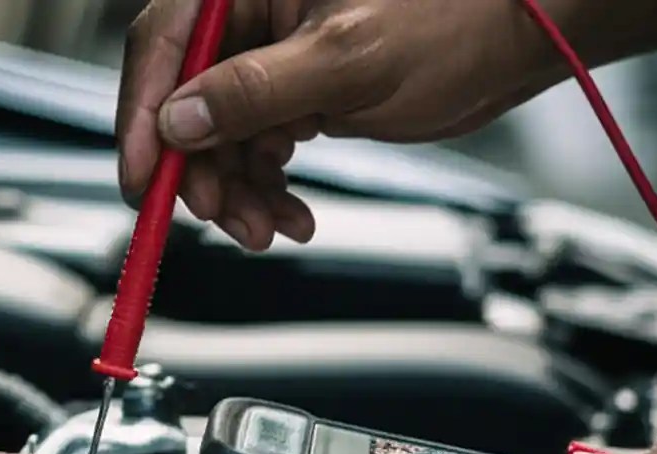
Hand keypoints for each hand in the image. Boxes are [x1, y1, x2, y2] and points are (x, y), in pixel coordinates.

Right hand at [116, 0, 560, 250]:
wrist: (514, 40)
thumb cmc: (454, 18)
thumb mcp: (349, 59)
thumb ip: (255, 91)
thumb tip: (179, 122)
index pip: (164, 43)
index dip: (143, 116)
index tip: (143, 178)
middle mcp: (250, 17)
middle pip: (185, 100)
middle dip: (201, 170)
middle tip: (224, 218)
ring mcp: (271, 57)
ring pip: (220, 137)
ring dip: (237, 193)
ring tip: (269, 229)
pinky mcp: (294, 93)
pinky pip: (257, 149)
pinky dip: (268, 189)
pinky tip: (292, 216)